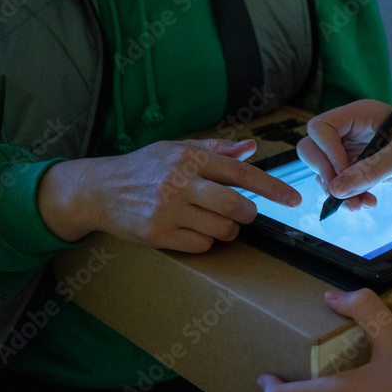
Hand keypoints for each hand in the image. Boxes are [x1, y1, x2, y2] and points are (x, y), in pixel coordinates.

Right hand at [37, 138, 300, 251]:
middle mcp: (179, 182)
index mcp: (189, 157)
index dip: (273, 188)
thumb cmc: (143, 167)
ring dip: (227, 229)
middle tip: (242, 213)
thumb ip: (216, 149)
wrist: (97, 190)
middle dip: (248, 213)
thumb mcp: (176, 148)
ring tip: (210, 219)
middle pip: (236, 206)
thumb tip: (251, 147)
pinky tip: (190, 229)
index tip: (294, 200)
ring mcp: (168, 210)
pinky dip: (205, 240)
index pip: (242, 173)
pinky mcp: (158, 234)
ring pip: (223, 229)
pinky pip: (201, 244)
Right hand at [297, 100, 391, 210]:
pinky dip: (349, 197)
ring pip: (327, 171)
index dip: (326, 152)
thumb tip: (336, 189)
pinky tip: (367, 203)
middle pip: (314, 149)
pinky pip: (343, 184)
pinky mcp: (363, 169)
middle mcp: (352, 131)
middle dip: (325, 174)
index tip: (342, 172)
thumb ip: (370, 171)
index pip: (320, 128)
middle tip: (342, 194)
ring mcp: (355, 151)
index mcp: (359, 114)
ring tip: (360, 205)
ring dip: (338, 192)